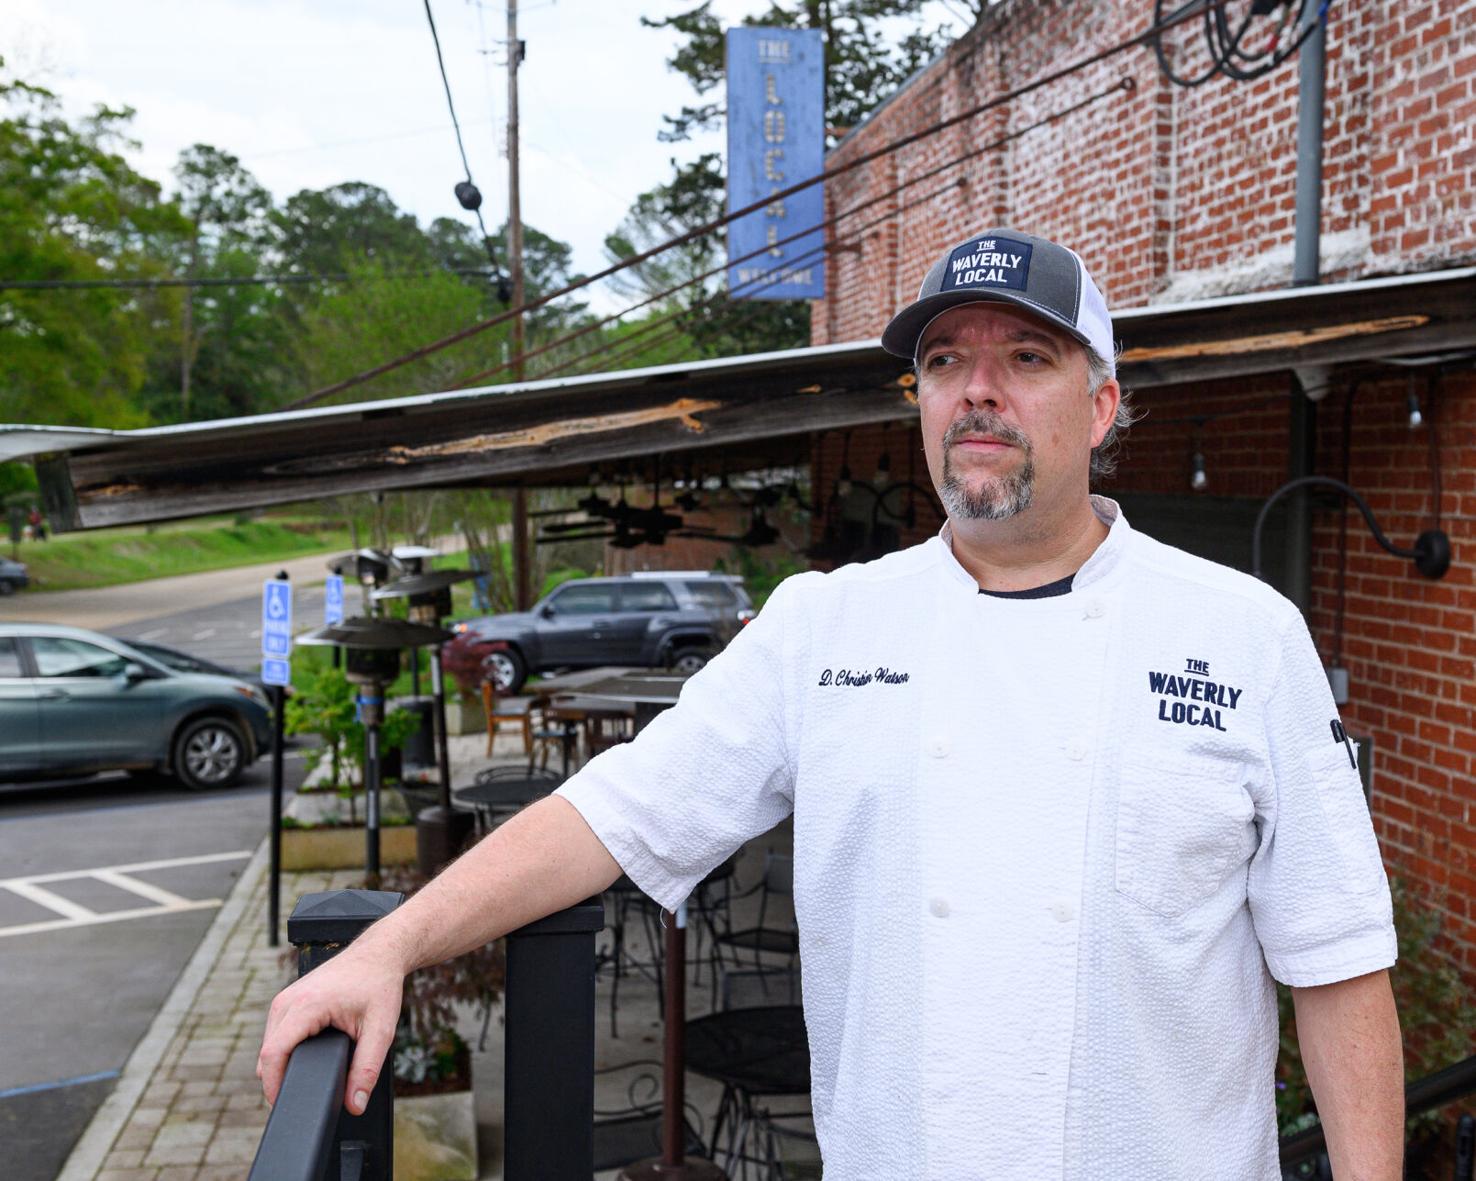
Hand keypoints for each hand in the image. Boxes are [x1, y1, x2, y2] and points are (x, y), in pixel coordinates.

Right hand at [256, 943, 405, 1114]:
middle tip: (305, 1097)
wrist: (377, 954)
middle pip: (266, 1055)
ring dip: (281, 1065)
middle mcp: (287, 1001)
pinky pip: (275, 1035)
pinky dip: (284, 1051)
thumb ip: (367, 1069)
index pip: (273, 1055)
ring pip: (269, 1046)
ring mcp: (283, 999)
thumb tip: (354, 1105)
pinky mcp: (286, 1001)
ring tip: (306, 1079)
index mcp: (305, 1006)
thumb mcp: (381, 1030)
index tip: (286, 1106)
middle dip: (279, 1080)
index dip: (274, 1086)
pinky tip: (303, 1060)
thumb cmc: (379, 985)